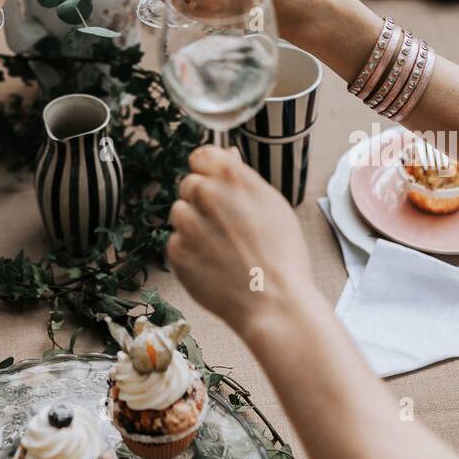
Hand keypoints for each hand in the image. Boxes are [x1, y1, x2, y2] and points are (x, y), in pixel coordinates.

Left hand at [168, 146, 315, 341]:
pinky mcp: (176, 250)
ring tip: (222, 248)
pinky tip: (213, 265)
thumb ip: (243, 177)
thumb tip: (227, 155)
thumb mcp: (273, 205)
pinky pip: (176, 241)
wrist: (274, 303)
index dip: (209, 172)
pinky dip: (189, 252)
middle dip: (202, 200)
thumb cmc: (282, 255)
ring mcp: (187, 221)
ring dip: (193, 225)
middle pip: (189, 184)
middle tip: (226, 226)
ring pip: (179, 212)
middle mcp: (205, 192)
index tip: (218, 187)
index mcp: (230, 175)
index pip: (201, 155)